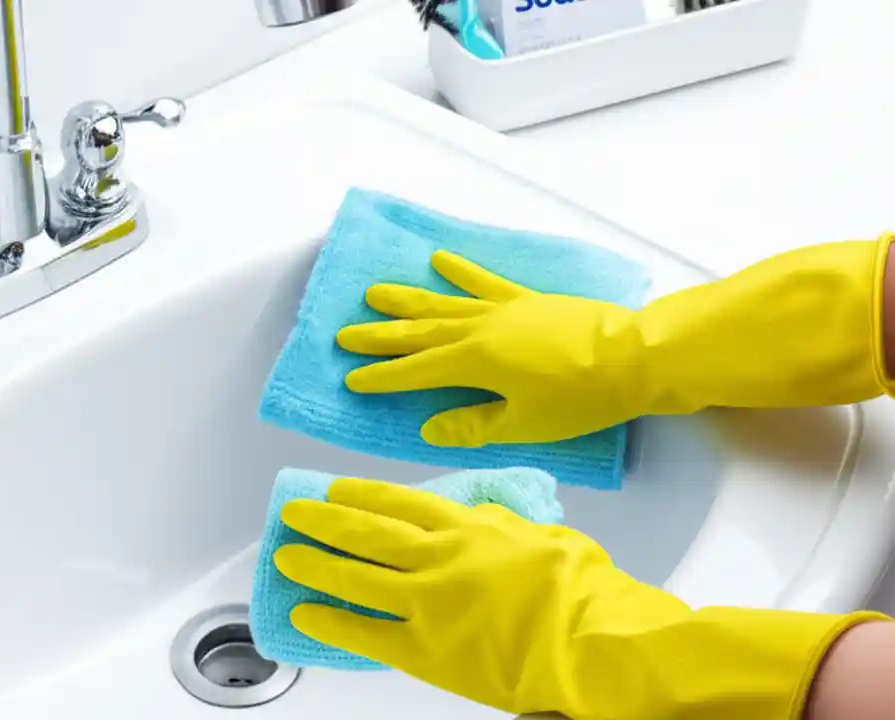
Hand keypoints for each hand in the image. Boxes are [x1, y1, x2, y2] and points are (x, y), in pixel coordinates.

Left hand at [275, 477, 885, 718]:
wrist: (592, 640)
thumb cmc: (581, 587)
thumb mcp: (541, 532)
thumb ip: (498, 522)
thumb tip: (477, 516)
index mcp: (467, 525)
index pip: (398, 501)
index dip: (360, 493)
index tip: (335, 487)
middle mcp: (437, 557)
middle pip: (365, 532)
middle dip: (324, 521)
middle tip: (294, 514)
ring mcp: (426, 603)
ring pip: (355, 577)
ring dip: (316, 564)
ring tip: (286, 556)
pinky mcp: (426, 650)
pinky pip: (366, 633)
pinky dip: (331, 622)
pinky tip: (304, 613)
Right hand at [339, 240, 891, 446]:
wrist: (634, 357)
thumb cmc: (580, 399)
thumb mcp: (524, 424)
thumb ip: (473, 425)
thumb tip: (429, 429)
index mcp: (474, 363)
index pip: (415, 372)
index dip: (382, 377)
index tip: (350, 378)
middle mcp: (479, 329)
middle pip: (419, 332)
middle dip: (380, 336)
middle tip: (344, 335)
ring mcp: (503, 309)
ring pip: (443, 303)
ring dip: (407, 300)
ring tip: (373, 294)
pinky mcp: (527, 300)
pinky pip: (486, 282)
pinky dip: (462, 271)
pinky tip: (440, 260)